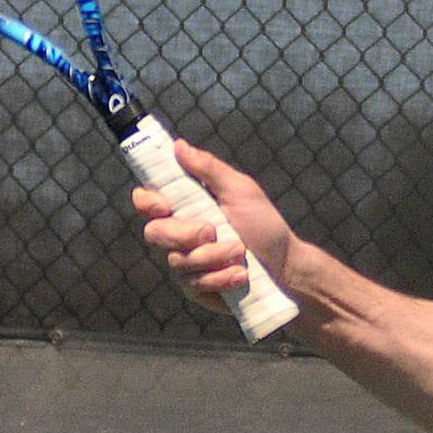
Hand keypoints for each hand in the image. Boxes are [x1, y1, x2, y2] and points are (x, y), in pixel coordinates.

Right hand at [133, 141, 294, 312]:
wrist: (285, 267)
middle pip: (155, 232)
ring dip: (213, 256)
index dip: (147, 202)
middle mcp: (180, 234)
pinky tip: (240, 276)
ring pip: (177, 261)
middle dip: (184, 234)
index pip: (148, 201)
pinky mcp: (195, 287)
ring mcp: (185, 262)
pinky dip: (219, 278)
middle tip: (211, 231)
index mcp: (188, 205)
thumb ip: (209, 169)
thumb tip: (179, 146)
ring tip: (241, 253)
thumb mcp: (240, 191)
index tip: (164, 205)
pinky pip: (192, 284)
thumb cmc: (264, 225)